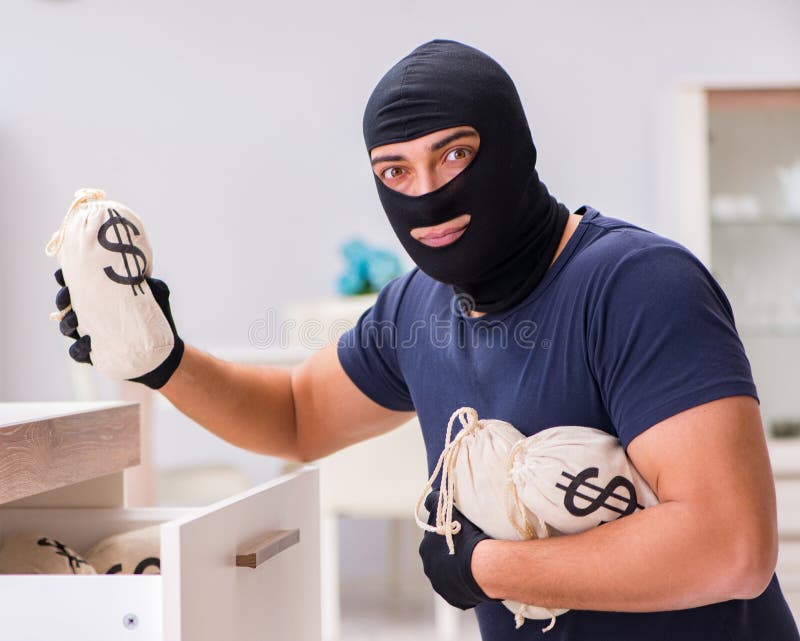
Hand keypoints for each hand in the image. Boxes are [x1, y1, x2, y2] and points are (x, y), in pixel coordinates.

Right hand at [53, 268, 183, 388]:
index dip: (64, 278)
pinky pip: (77, 352)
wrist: (163, 350)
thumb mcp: (158, 294)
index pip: (78, 284)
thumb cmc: (157, 316)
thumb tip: (143, 276)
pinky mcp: (93, 353)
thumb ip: (150, 285)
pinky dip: (79, 347)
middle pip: (65, 304)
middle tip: (66, 296)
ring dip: (66, 323)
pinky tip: (88, 342)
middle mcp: (90, 313)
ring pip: (67, 327)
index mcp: (100, 295)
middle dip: (62, 299)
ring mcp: (89, 333)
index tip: (61, 274)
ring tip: (74, 320)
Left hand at [418, 490, 494, 609]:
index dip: (446, 534)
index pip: (434, 539)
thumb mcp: (449, 511)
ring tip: (475, 563)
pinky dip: (466, 585)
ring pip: (449, 575)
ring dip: (458, 569)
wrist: (483, 566)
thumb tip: (430, 497)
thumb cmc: (467, 536)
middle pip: (440, 557)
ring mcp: (441, 586)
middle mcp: (430, 569)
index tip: (459, 531)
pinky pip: (460, 591)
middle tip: (469, 547)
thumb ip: (435, 502)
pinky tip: (477, 579)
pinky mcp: (455, 599)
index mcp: (426, 549)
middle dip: (451, 552)